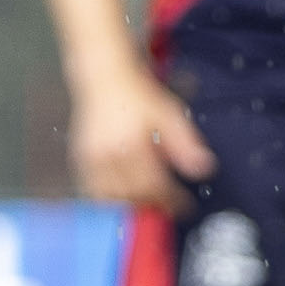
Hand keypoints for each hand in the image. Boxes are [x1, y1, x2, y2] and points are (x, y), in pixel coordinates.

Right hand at [69, 70, 211, 209]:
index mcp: (131, 145)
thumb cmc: (137, 95)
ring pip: (111, 198)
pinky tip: (123, 197)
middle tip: (168, 206)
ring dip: (131, 205)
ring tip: (148, 203)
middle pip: (132, 196)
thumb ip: (186, 143)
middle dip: (153, 205)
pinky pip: (93, 191)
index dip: (172, 200)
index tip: (184, 204)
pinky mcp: (81, 160)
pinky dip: (109, 199)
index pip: (154, 185)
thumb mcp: (169, 114)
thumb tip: (202, 168)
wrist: (106, 79)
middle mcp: (108, 155)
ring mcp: (91, 159)